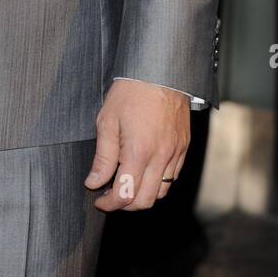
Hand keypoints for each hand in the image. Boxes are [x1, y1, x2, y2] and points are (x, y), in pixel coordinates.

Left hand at [84, 78, 188, 211]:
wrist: (161, 71)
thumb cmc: (131, 92)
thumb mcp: (107, 120)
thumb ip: (103, 156)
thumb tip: (94, 181)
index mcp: (138, 152)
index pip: (125, 194)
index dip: (109, 203)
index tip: (99, 199)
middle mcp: (160, 157)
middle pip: (145, 201)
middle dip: (125, 205)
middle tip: (110, 195)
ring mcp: (175, 154)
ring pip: (161, 193)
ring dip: (142, 196)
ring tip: (126, 184)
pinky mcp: (183, 148)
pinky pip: (172, 178)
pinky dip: (157, 183)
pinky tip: (143, 172)